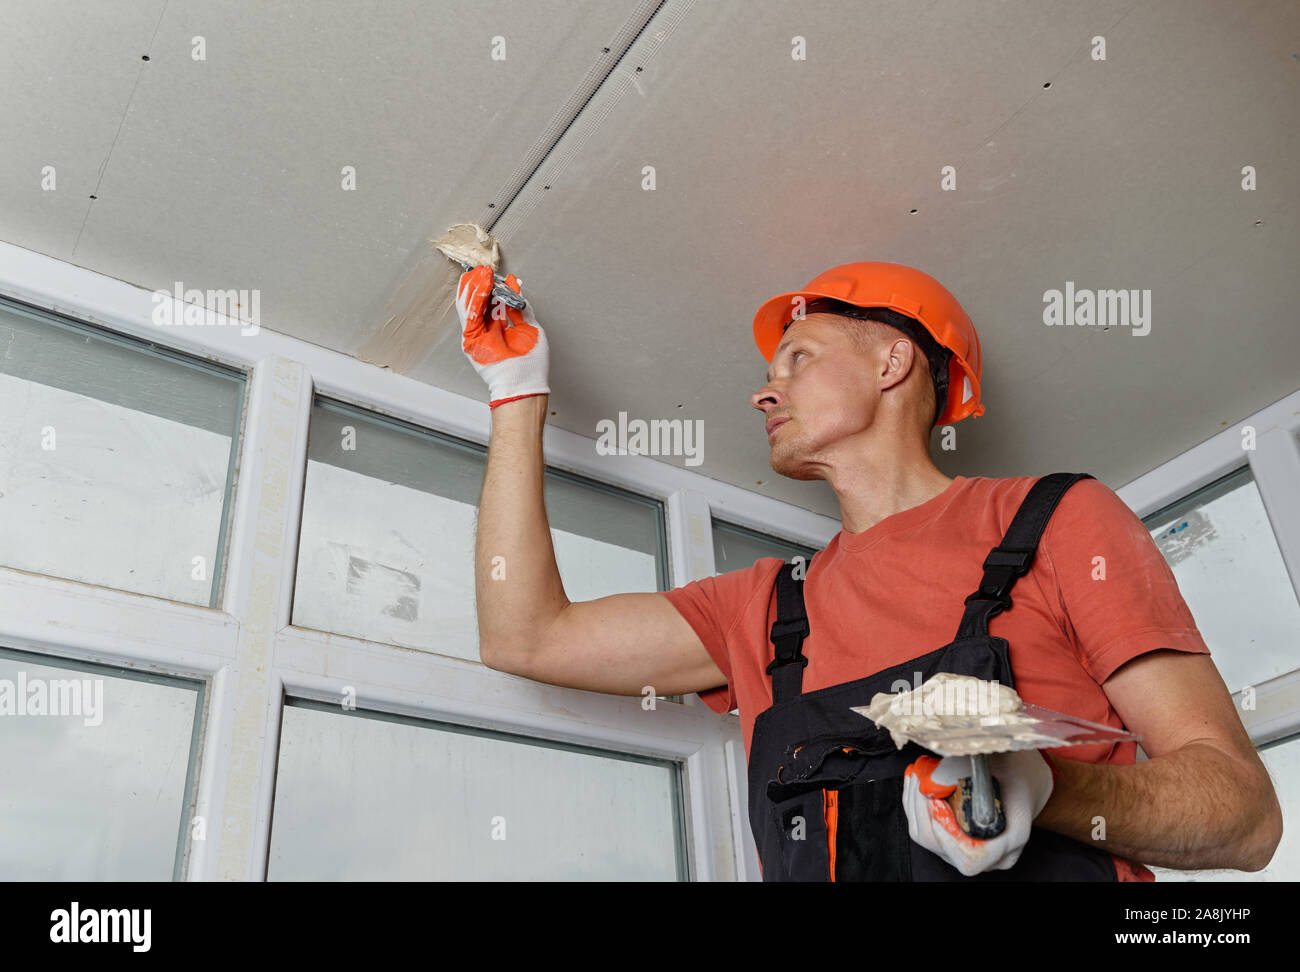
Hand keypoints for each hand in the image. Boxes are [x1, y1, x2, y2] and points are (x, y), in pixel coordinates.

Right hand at [455, 264, 549, 408]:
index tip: (496, 274)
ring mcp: (478, 335)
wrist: (525, 383)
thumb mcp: (530, 327)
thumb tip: (516, 287)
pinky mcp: (471, 340)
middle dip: (481, 284)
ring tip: (481, 274)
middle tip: (485, 270)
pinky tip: (480, 287)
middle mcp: (487, 329)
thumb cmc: (530, 363)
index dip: (494, 286)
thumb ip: (521, 308)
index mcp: (501, 326)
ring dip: (475, 288)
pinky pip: (469, 316)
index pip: (493, 301)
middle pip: (479, 301)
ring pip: (470, 305)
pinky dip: (474, 300)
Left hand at [902, 750, 1054, 875]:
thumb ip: (961, 769)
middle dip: (921, 807)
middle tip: (921, 773)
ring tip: (919, 772)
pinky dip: (916, 805)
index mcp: (1010, 837)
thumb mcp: (995, 761)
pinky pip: (927, 831)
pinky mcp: (958, 844)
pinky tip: (917, 781)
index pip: (969, 858)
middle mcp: (993, 854)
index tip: (934, 801)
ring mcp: (974, 851)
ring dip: (915, 803)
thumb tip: (929, 780)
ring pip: (929, 838)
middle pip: (941, 846)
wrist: (1026, 777)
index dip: (945, 834)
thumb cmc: (1017, 768)